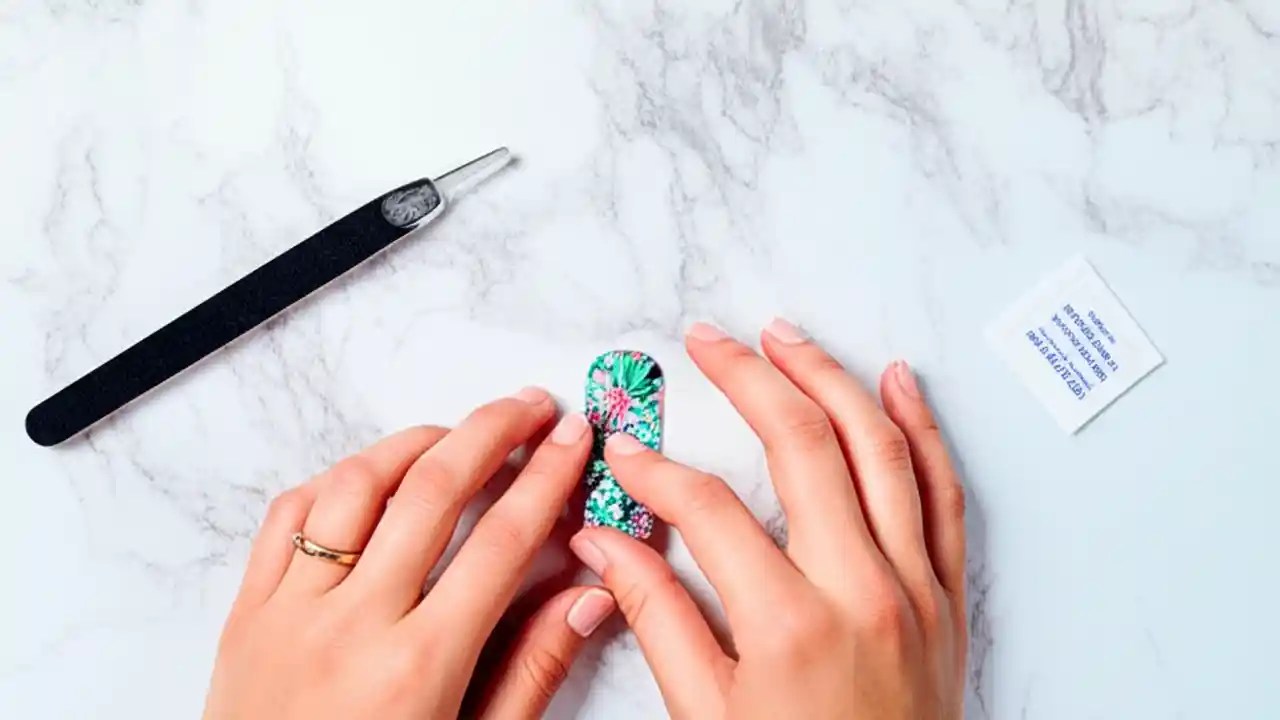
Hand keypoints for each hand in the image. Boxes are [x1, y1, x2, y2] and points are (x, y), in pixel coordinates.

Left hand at [205, 389, 612, 719]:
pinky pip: (288, 516)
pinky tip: (371, 475)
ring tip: (458, 432)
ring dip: (416, 443)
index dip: (547, 478)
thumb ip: (531, 670)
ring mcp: (292, 611)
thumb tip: (588, 595)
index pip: (502, 542)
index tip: (573, 438)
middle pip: (434, 490)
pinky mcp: (248, 611)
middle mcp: (353, 625)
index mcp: (419, 666)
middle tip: (530, 406)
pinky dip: (335, 480)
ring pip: (357, 486)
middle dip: (492, 432)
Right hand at [571, 320, 966, 718]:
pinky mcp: (948, 594)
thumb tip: (603, 545)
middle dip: (748, 379)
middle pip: (804, 445)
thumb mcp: (708, 714)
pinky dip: (921, 428)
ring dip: (831, 379)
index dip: (656, 471)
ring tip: (787, 335)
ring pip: (879, 448)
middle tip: (709, 340)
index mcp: (791, 623)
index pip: (708, 510)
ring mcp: (916, 585)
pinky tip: (896, 383)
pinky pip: (942, 492)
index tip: (625, 453)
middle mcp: (863, 588)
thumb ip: (656, 618)